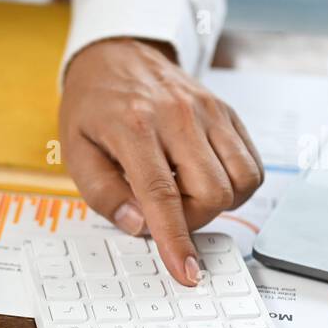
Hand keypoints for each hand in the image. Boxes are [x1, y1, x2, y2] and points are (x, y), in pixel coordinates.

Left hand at [60, 38, 264, 285]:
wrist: (117, 54)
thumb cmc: (93, 107)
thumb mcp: (76, 152)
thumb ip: (104, 193)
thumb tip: (139, 226)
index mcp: (135, 126)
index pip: (164, 196)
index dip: (176, 240)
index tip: (187, 272)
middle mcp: (179, 115)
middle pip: (212, 192)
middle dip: (193, 220)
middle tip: (166, 214)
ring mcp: (209, 111)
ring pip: (242, 180)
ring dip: (218, 204)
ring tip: (185, 194)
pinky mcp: (228, 113)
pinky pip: (251, 164)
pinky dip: (235, 185)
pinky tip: (203, 179)